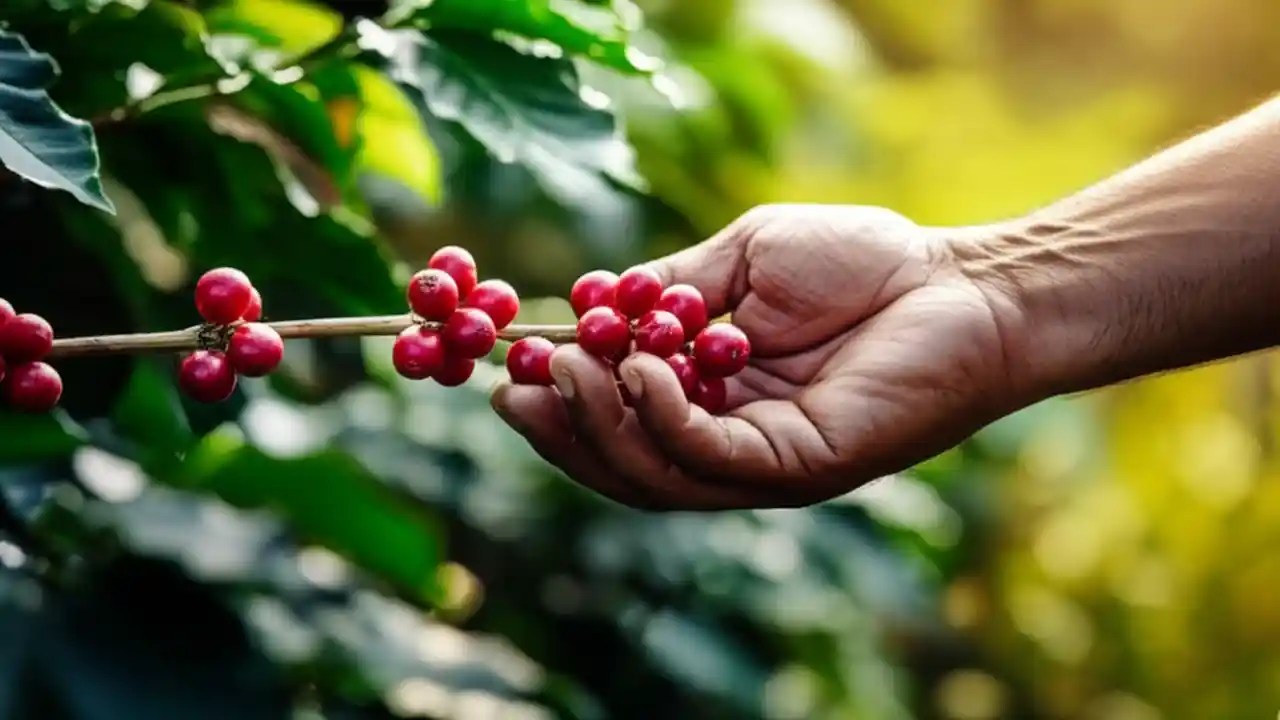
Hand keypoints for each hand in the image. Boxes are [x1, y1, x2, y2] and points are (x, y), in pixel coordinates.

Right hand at [491, 204, 1022, 509]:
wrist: (959, 283)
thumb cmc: (860, 263)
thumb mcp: (743, 259)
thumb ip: (672, 287)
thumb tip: (590, 302)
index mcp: (711, 398)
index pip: (619, 418)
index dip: (561, 401)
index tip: (510, 366)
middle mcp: (729, 443)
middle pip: (624, 461)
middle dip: (563, 429)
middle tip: (515, 389)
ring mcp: (763, 464)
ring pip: (657, 471)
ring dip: (601, 426)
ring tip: (570, 372)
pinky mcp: (800, 466)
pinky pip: (712, 457)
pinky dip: (665, 419)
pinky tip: (640, 372)